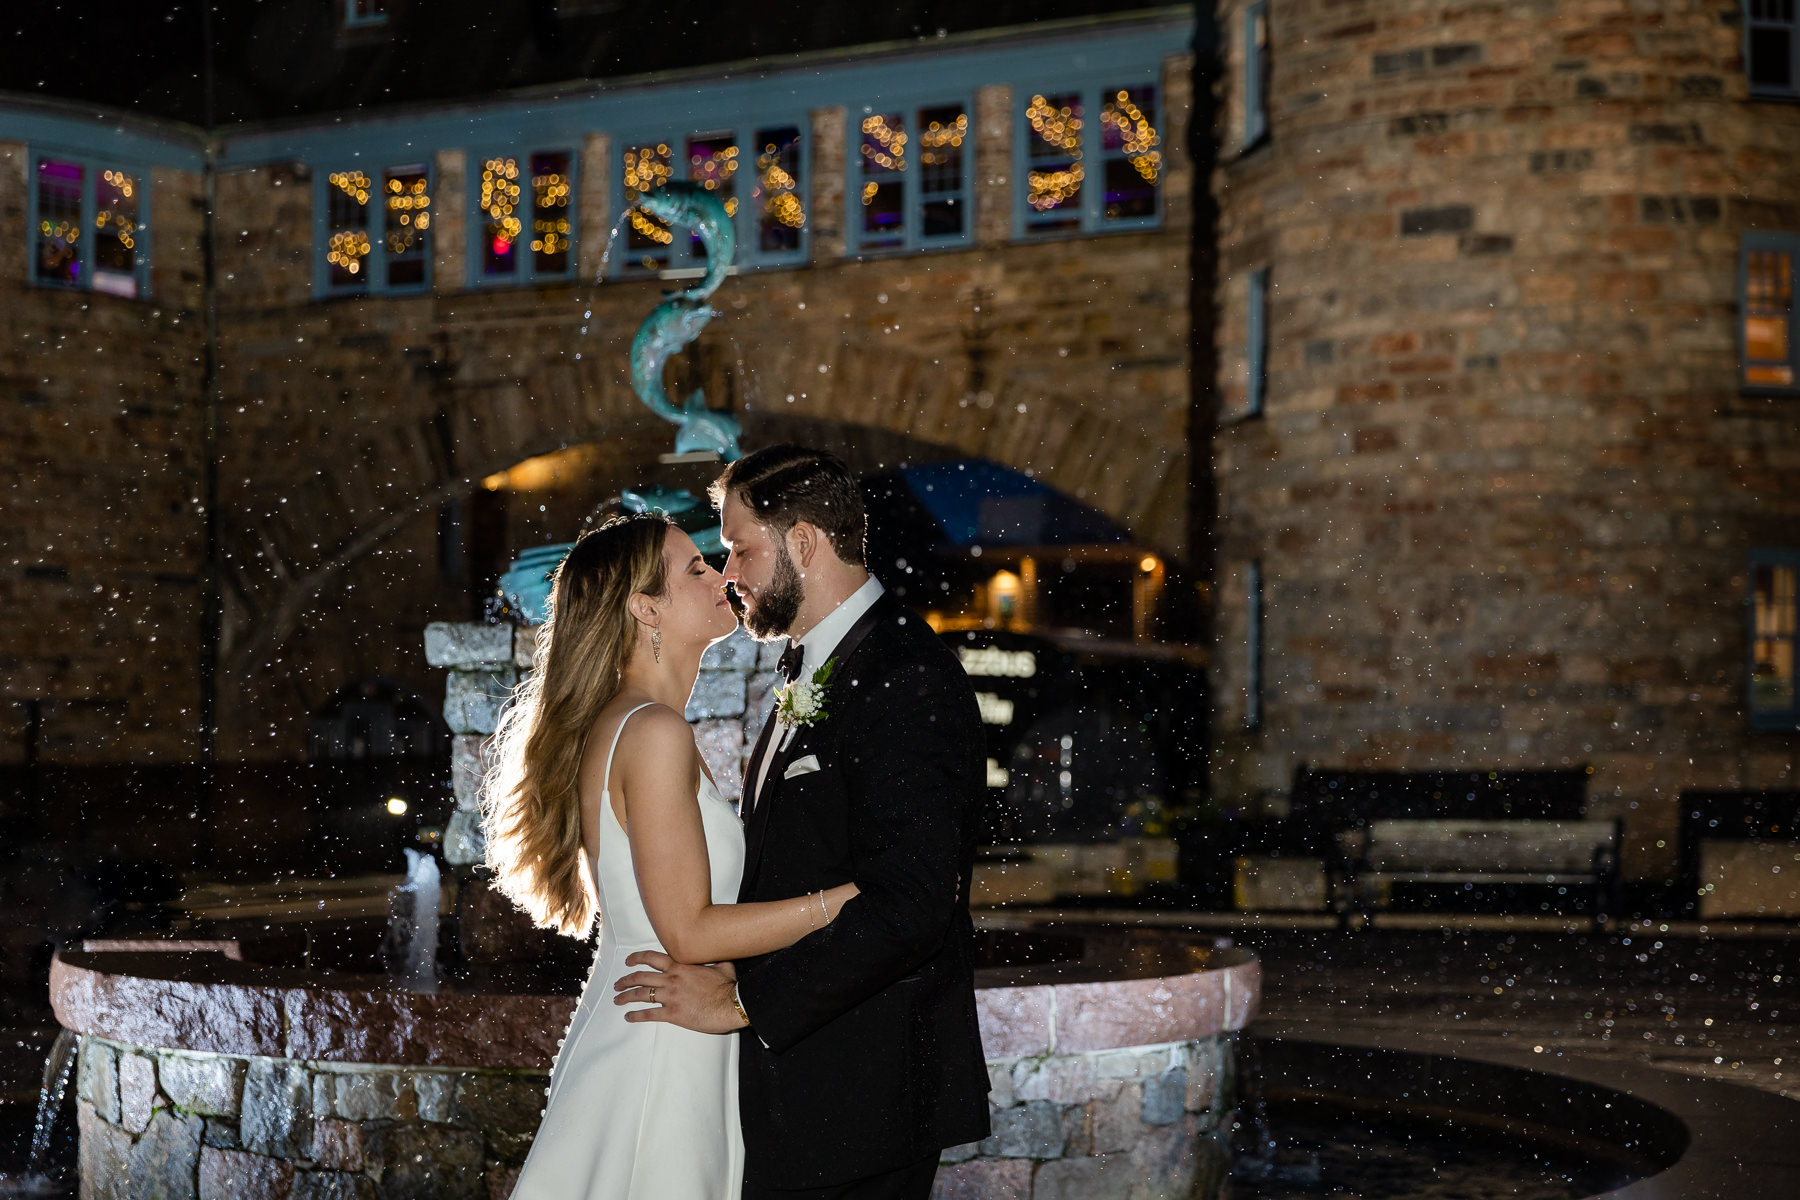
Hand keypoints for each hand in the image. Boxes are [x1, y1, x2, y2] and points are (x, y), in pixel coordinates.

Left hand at [613, 950, 746, 1033]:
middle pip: (641, 977)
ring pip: (640, 994)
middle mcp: (671, 979)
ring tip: (618, 1000)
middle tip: (618, 984)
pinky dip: (636, 1016)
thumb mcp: (722, 965)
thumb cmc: (727, 986)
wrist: (731, 1004)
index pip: (652, 958)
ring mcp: (670, 996)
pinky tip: (629, 1017)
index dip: (637, 958)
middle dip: (625, 980)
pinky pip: (649, 1014)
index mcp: (681, 966)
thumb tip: (717, 956)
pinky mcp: (673, 1013)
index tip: (629, 961)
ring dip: (626, 997)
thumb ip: (713, 960)